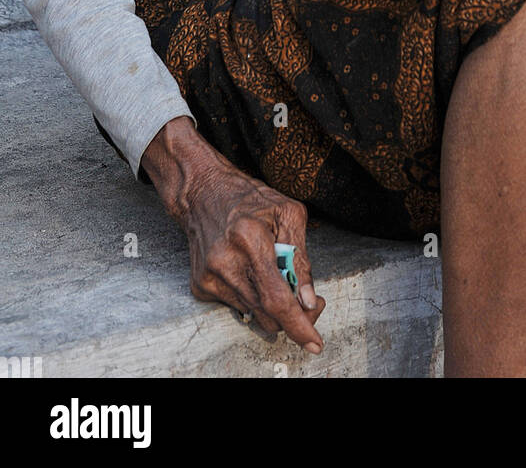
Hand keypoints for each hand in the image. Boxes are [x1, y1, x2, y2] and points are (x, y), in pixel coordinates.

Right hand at [142, 119, 325, 351]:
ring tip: (279, 278)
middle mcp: (224, 261)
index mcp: (249, 238)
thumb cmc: (251, 199)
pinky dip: (253, 297)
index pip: (276, 296)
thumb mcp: (288, 213)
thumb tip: (307, 299)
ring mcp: (209, 276)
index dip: (298, 324)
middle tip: (307, 300)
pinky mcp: (200, 286)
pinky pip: (238, 306)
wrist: (203, 193)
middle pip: (266, 313)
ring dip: (273, 306)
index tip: (314, 343)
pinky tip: (252, 271)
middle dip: (293, 315)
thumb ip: (300, 257)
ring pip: (254, 314)